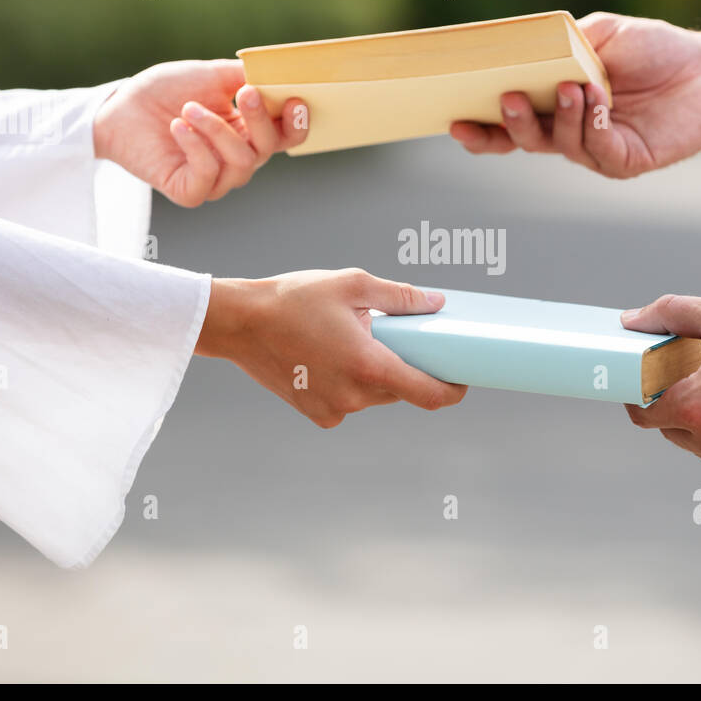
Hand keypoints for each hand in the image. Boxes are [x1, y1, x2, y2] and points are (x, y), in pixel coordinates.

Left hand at [92, 59, 307, 206]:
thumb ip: (246, 75)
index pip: (287, 136)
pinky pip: (208, 175)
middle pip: (269, 149)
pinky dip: (196, 146)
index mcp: (249, 132)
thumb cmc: (165, 90)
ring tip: (189, 108)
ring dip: (217, 130)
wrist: (120, 107)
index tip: (294, 100)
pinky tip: (177, 126)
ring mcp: (216, 179)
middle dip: (260, 119)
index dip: (297, 123)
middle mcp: (238, 159)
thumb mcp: (210, 75)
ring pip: (242, 163)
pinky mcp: (190, 192)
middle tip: (245, 91)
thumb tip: (277, 72)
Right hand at [195, 268, 467, 426]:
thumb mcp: (353, 286)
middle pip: (401, 390)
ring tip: (348, 340)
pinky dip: (348, 383)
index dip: (453, 390)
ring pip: (374, 396)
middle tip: (390, 336)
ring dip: (373, 373)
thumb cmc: (294, 298)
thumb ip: (401, 298)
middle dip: (403, 366)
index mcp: (369, 366)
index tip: (461, 379)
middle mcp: (354, 396)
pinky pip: (349, 402)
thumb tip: (436, 303)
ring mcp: (334, 409)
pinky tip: (327, 357)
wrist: (238, 323)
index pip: (429, 395)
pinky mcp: (316, 414)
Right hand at [450, 13, 700, 178]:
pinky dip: (593, 123)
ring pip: (560, 144)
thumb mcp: (600, 34)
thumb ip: (562, 44)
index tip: (454, 122)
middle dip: (509, 126)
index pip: (510, 124)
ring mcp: (597, 149)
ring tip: (571, 87)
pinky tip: (598, 99)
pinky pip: (598, 149)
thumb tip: (526, 48)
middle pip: (525, 141)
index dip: (481, 128)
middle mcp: (571, 132)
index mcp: (555, 104)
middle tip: (506, 100)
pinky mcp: (626, 160)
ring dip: (560, 116)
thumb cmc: (654, 48)